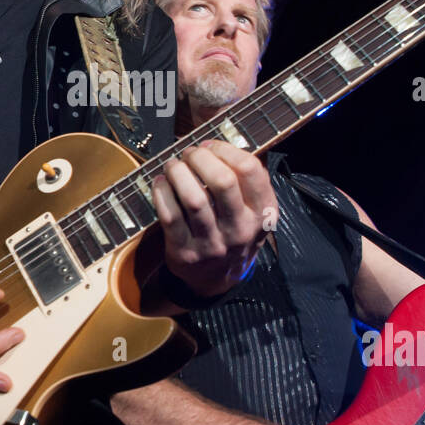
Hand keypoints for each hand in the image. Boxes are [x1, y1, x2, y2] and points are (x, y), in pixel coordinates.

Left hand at [152, 140, 276, 297]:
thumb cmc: (234, 234)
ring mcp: (212, 244)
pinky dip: (161, 192)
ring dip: (178, 172)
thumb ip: (247, 180)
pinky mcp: (185, 252)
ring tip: (173, 165)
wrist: (216, 281)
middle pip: (222, 181)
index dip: (226, 150)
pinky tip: (161, 182)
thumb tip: (218, 143)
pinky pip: (170, 215)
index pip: (250, 170)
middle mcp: (241, 229)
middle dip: (200, 158)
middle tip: (190, 153)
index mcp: (263, 213)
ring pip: (194, 198)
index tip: (211, 146)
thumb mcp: (255, 212)